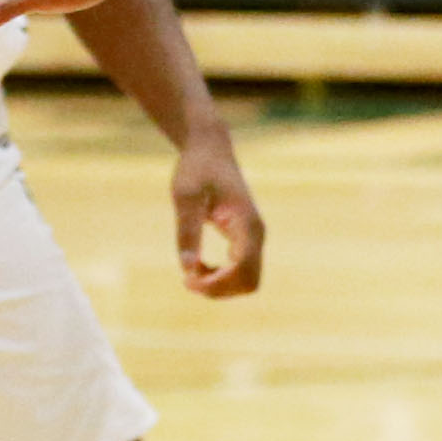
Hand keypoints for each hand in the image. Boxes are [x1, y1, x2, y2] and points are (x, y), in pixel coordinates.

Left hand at [170, 120, 264, 296]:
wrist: (210, 150)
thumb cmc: (197, 168)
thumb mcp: (185, 196)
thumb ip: (187, 229)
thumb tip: (187, 267)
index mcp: (247, 224)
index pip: (243, 269)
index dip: (218, 283)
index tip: (188, 278)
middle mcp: (256, 235)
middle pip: (249, 282)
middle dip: (220, 289)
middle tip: (187, 280)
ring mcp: (253, 239)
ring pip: (247, 280)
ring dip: (219, 285)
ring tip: (191, 273)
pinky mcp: (244, 240)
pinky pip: (240, 271)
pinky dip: (220, 277)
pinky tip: (199, 265)